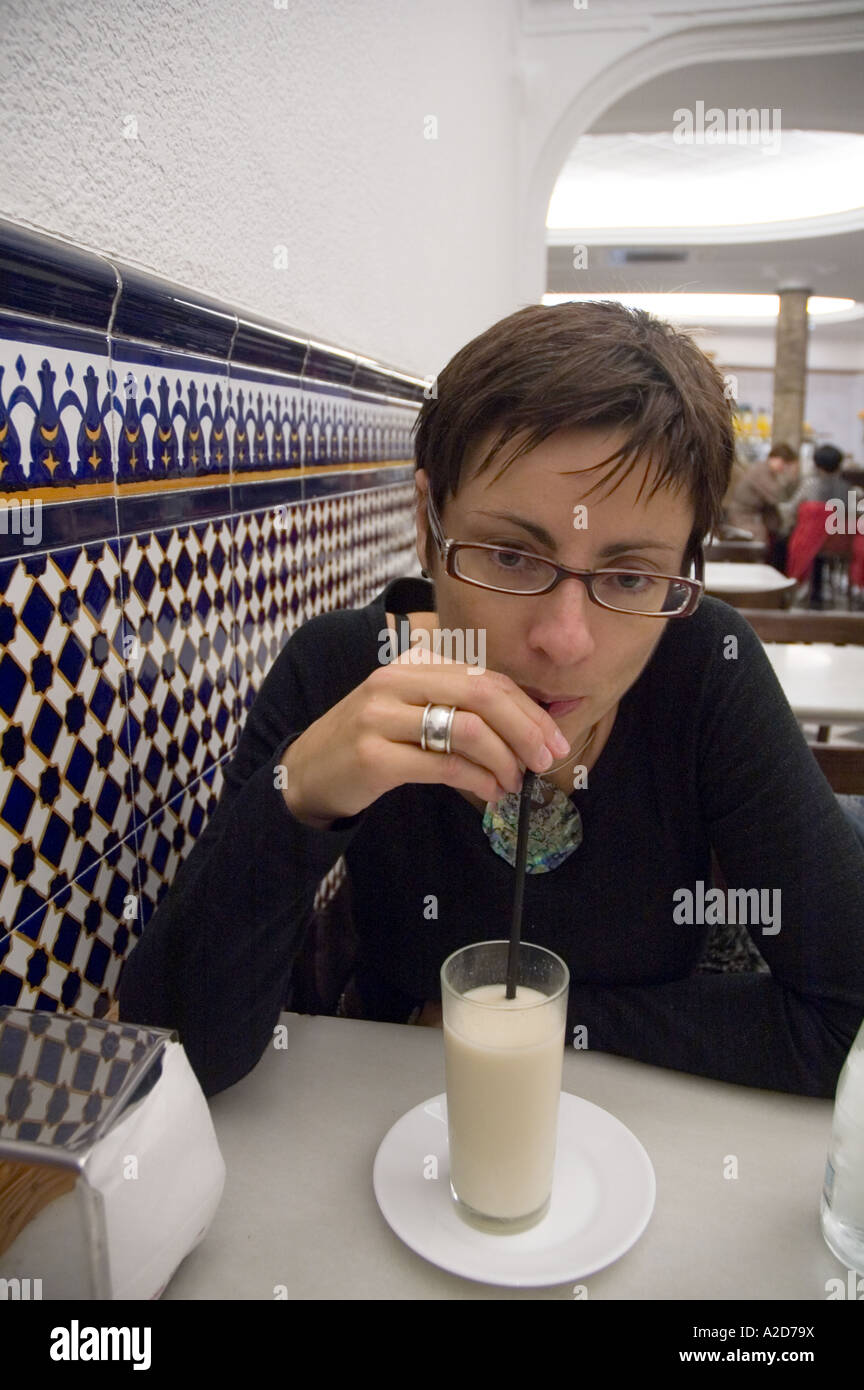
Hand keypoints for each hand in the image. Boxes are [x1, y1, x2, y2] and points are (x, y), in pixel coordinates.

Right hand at [279, 646, 569, 826]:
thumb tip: (530, 732)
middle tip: (547, 761)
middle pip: (483, 695)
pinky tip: (489, 792)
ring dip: (503, 761)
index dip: (529, 709)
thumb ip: (461, 710)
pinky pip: (443, 764)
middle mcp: (396, 681)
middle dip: (526, 729)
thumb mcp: (413, 712)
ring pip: (467, 729)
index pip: (486, 677)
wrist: (307, 773)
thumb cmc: (372, 743)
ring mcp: (381, 716)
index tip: (554, 739)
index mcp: (413, 663)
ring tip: (512, 783)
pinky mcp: (374, 756)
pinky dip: (477, 780)